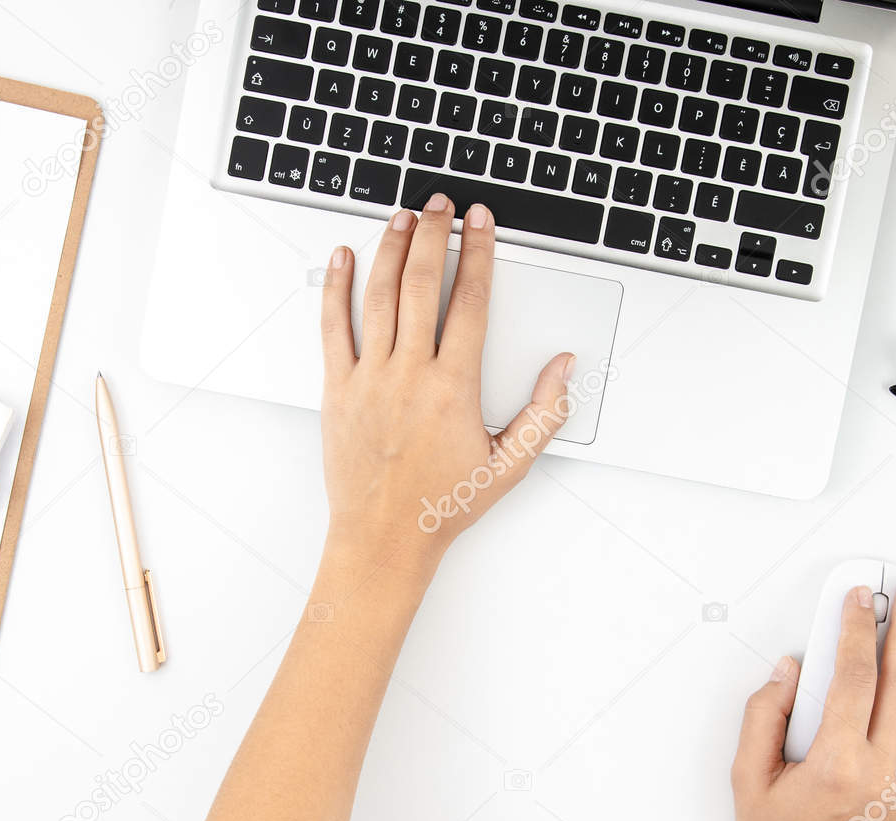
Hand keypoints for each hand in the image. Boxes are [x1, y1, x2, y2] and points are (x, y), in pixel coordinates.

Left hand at [318, 194, 575, 577]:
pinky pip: (332, 328)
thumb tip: (563, 367)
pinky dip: (334, 288)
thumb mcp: (510, 466)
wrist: (383, 539)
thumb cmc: (442, 506)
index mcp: (452, 388)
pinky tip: (341, 258)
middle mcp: (409, 375)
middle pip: (422, 285)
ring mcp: (369, 379)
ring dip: (391, 249)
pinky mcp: (337, 390)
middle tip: (442, 205)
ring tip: (403, 217)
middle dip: (435, 235)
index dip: (479, 253)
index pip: (470, 302)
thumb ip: (545, 413)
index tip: (482, 223)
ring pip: (378, 297)